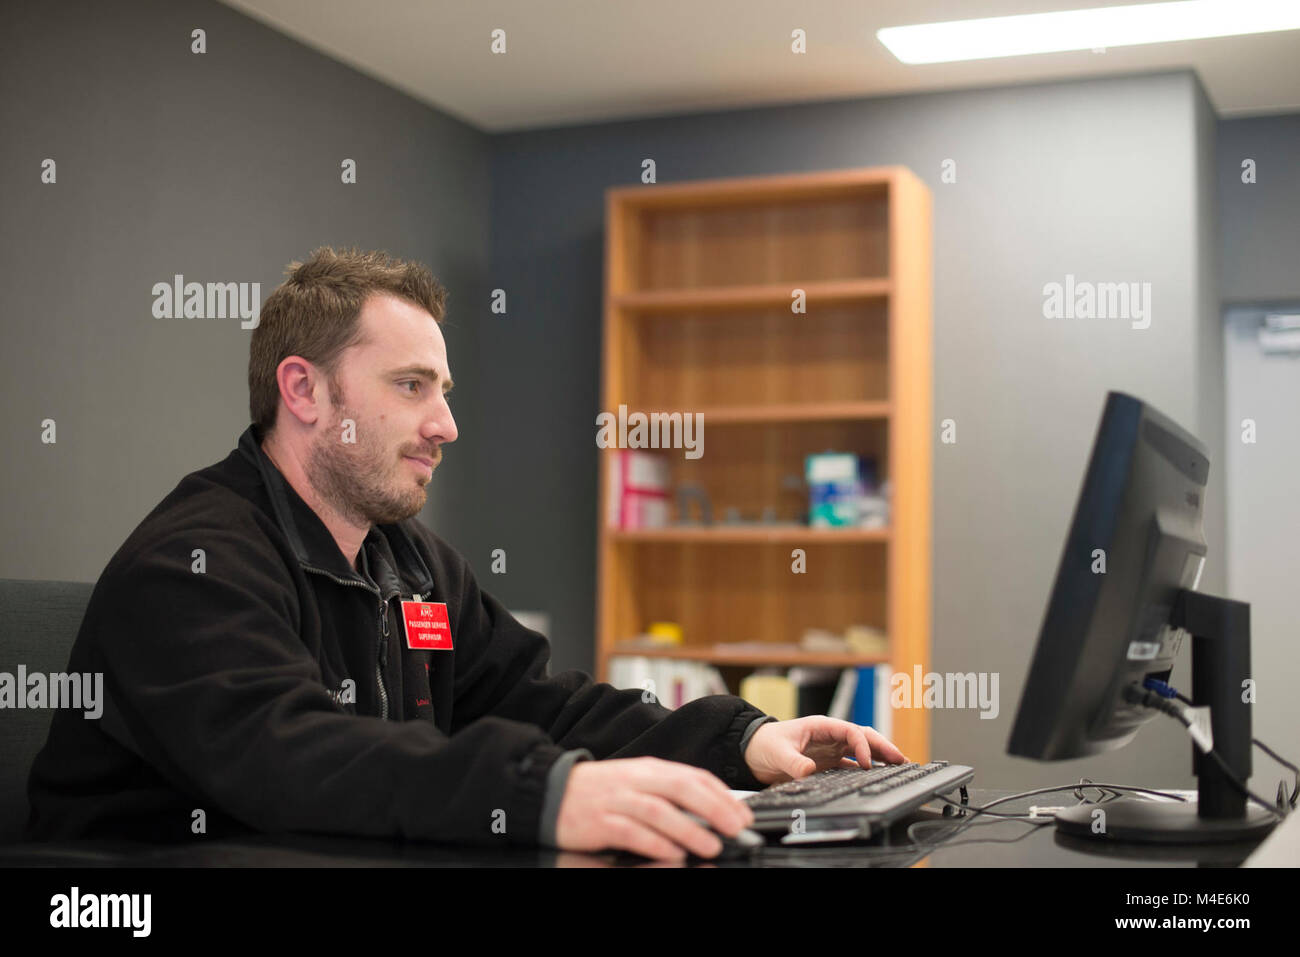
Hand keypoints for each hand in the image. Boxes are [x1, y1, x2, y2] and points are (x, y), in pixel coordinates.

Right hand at [554, 757, 754, 861]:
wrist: (551, 792)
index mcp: (648, 769)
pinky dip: (654, 843)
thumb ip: (669, 793)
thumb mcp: (637, 783)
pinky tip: (671, 854)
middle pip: (680, 788)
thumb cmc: (601, 792)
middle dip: (714, 808)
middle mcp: (635, 780)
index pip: (692, 776)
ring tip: (711, 846)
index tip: (742, 814)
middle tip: (736, 828)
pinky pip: (631, 832)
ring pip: (659, 811)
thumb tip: (710, 810)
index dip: (721, 795)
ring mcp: (617, 800)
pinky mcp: (600, 822)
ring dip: (688, 829)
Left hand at [742, 716, 907, 785]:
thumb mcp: (777, 752)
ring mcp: (830, 750)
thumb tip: (808, 771)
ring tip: (899, 766)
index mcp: (821, 726)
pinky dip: (865, 770)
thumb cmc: (764, 744)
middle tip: (901, 759)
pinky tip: (877, 777)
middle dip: (882, 747)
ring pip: (861, 750)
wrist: (752, 752)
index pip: (851, 731)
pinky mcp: (827, 763)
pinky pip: (851, 765)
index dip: (862, 745)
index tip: (866, 763)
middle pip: (862, 738)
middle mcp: (829, 736)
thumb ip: (793, 762)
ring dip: (879, 757)